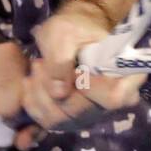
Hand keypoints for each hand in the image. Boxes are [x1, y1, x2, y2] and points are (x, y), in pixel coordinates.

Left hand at [13, 1, 145, 150]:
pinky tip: (28, 88)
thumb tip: (60, 94)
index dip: (90, 89)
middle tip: (39, 64)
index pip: (113, 97)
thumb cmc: (73, 26)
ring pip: (61, 121)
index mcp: (123, 76)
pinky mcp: (72, 117)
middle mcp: (110, 100)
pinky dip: (32, 109)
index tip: (74, 71)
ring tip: (36, 68)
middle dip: (51, 89)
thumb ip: (61, 60)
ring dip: (39, 95)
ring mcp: (90, 111)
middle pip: (80, 112)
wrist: (70, 30)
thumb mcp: (64, 34)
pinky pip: (48, 124)